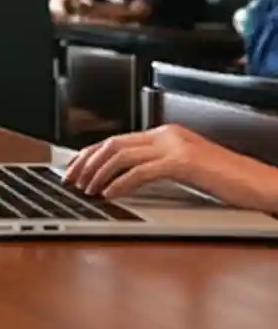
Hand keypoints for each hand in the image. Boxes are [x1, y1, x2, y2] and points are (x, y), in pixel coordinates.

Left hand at [64, 125, 277, 211]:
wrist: (260, 184)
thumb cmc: (225, 182)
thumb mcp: (183, 171)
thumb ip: (155, 167)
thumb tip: (118, 180)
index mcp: (165, 134)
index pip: (117, 140)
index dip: (90, 154)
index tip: (73, 169)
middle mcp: (167, 135)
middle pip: (113, 143)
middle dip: (86, 162)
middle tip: (70, 180)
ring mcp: (175, 146)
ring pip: (122, 155)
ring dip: (99, 173)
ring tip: (87, 189)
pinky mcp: (184, 162)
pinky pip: (141, 171)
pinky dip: (121, 183)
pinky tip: (110, 194)